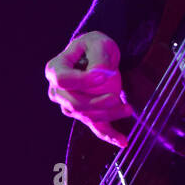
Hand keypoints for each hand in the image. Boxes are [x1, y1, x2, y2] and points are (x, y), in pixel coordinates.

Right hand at [45, 31, 133, 147]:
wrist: (99, 55)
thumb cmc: (95, 45)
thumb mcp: (98, 43)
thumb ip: (98, 57)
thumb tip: (100, 75)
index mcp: (55, 69)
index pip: (64, 80)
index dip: (83, 80)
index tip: (103, 75)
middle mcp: (58, 90)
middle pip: (74, 104)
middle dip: (97, 103)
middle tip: (116, 96)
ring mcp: (70, 105)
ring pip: (87, 116)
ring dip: (109, 115)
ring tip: (128, 108)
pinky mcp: (86, 114)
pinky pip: (96, 128)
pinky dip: (110, 136)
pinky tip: (123, 142)